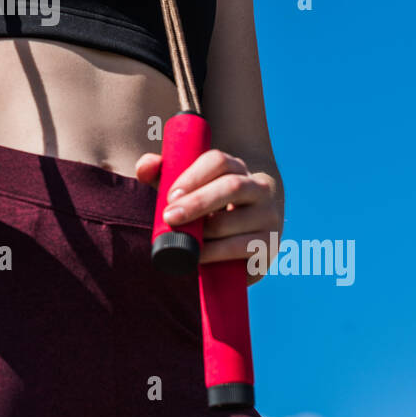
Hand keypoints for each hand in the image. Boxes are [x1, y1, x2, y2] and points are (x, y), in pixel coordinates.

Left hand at [134, 147, 281, 284]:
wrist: (246, 239)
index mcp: (237, 168)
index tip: (170, 195)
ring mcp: (269, 216)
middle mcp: (259, 188)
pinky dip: (217, 252)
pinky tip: (199, 256)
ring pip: (236, 220)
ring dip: (205, 231)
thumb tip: (145, 168)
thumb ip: (161, 174)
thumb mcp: (186, 190)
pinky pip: (244, 247)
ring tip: (182, 239)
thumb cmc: (209, 209)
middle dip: (197, 202)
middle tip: (170, 217)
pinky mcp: (270, 244)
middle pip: (231, 187)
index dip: (193, 176)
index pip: (219, 160)